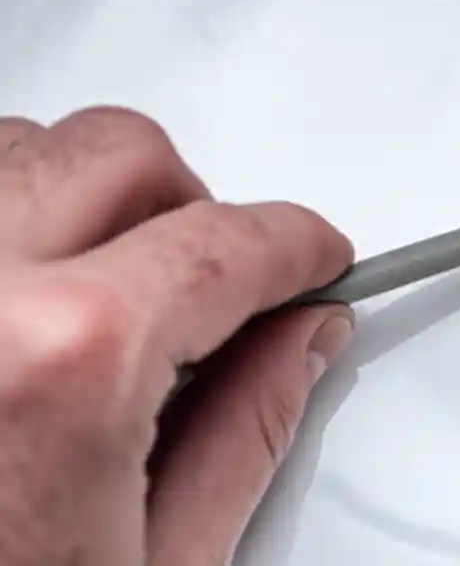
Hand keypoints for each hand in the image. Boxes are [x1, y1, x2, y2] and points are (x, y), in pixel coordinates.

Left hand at [0, 108, 354, 563]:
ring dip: (77, 201)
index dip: (296, 245)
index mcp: (61, 362)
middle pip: (118, 155)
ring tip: (97, 291)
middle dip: (193, 205)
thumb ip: (245, 428)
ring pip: (11, 148)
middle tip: (212, 282)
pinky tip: (6, 305)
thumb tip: (298, 340)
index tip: (310, 258)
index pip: (227, 241)